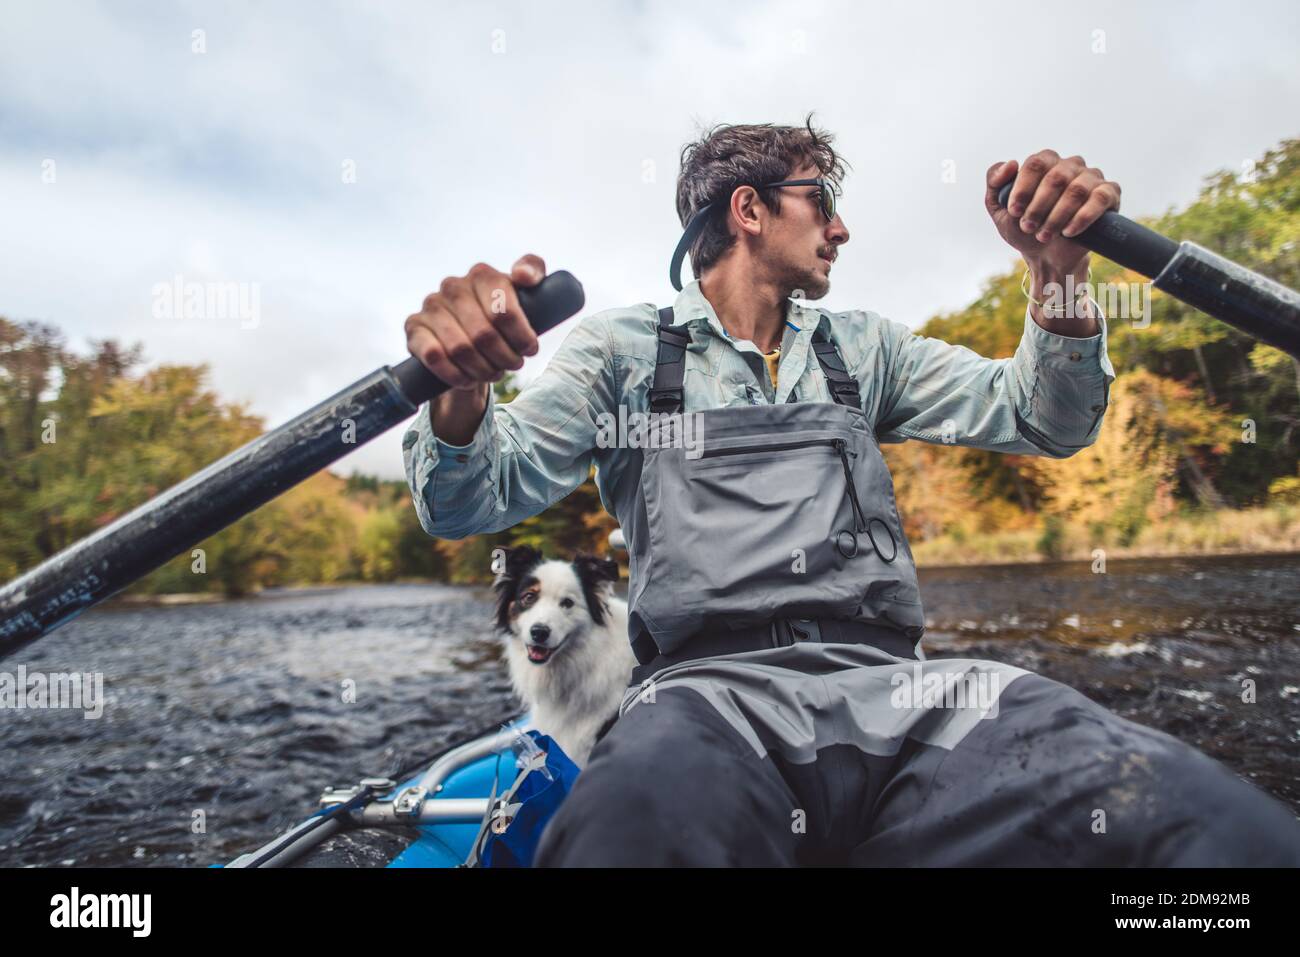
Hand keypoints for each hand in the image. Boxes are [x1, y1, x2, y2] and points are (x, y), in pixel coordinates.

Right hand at [405, 255, 544, 391]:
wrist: (470, 338)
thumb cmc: (502, 319)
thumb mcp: (525, 294)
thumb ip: (532, 270)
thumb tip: (522, 276)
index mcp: (482, 275)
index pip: (504, 312)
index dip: (521, 337)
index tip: (529, 350)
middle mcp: (453, 286)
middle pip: (484, 335)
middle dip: (504, 357)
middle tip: (513, 365)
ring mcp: (431, 305)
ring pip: (461, 348)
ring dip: (482, 369)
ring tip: (494, 372)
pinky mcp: (414, 327)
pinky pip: (434, 356)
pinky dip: (455, 374)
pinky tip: (467, 379)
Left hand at [985, 150, 1120, 274]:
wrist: (1046, 256)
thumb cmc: (1023, 229)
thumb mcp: (999, 209)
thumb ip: (995, 183)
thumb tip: (1011, 163)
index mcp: (1046, 162)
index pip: (1035, 164)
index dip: (1023, 189)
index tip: (1014, 212)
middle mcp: (1070, 165)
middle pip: (1055, 177)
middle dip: (1038, 207)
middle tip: (1028, 227)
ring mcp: (1092, 178)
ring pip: (1076, 190)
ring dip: (1056, 216)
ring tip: (1044, 235)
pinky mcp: (1109, 194)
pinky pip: (1100, 199)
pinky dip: (1082, 218)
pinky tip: (1068, 232)